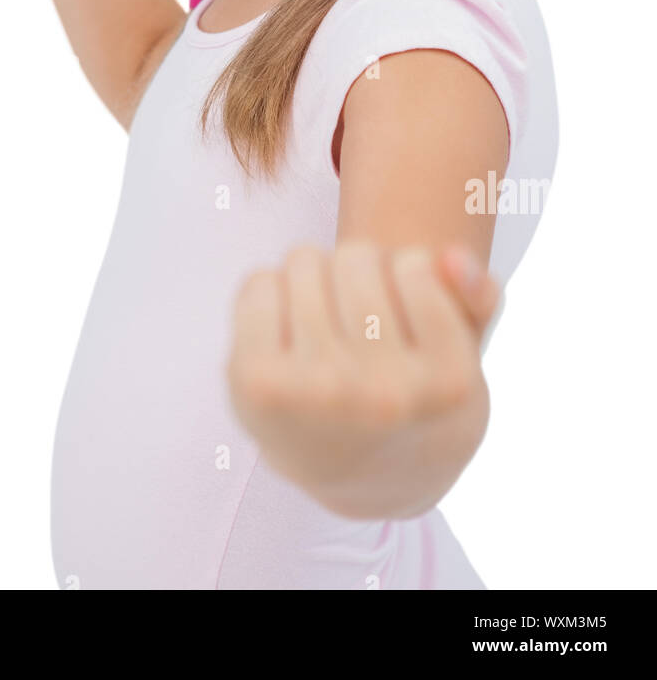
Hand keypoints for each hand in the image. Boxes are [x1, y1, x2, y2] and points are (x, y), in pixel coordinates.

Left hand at [226, 239, 499, 517]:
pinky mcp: (258, 385)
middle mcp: (384, 395)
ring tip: (325, 327)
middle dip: (356, 272)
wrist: (361, 477)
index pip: (415, 263)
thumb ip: (476, 298)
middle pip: (355, 257)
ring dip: (312, 280)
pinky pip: (259, 283)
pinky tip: (287, 337)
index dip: (407, 274)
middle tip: (361, 322)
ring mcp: (317, 393)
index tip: (406, 316)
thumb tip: (450, 258)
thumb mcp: (464, 354)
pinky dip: (269, 294)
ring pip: (305, 261)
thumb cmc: (416, 394)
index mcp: (448, 385)